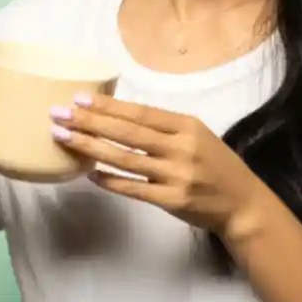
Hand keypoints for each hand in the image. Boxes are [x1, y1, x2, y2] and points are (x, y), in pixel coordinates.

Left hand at [49, 94, 262, 235]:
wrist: (241, 202)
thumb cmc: (216, 165)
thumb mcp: (198, 136)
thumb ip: (166, 128)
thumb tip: (119, 117)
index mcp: (188, 126)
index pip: (142, 113)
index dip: (109, 106)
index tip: (80, 99)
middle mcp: (181, 148)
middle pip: (128, 133)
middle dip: (90, 122)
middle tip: (60, 115)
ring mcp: (176, 175)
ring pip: (125, 159)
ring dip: (90, 147)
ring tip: (64, 138)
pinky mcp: (171, 199)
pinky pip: (133, 188)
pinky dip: (109, 180)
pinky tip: (89, 173)